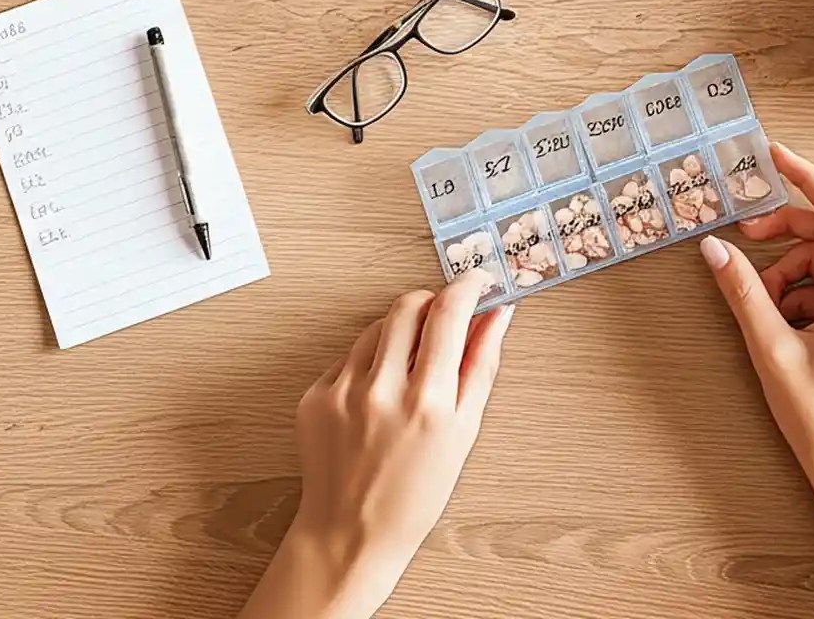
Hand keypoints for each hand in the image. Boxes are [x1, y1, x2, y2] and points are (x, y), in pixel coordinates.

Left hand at [238, 269, 514, 618]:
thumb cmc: (415, 494)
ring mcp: (343, 392)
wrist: (351, 533)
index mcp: (429, 402)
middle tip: (444, 318)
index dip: (467, 287)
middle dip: (432, 302)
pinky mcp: (316, 396)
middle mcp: (384, 391)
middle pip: (409, 306)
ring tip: (410, 371)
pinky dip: (370, 362)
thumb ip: (482, 366)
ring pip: (378, 326)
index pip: (449, 315)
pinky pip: (349, 356)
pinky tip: (378, 397)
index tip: (477, 281)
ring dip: (400, 332)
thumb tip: (497, 315)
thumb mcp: (464, 433)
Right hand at [699, 142, 813, 494]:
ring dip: (786, 274)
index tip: (774, 153)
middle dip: (783, 233)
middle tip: (741, 239)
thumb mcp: (772, 349)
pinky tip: (778, 326)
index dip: (806, 177)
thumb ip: (743, 293)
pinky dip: (798, 295)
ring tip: (761, 311)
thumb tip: (713, 249)